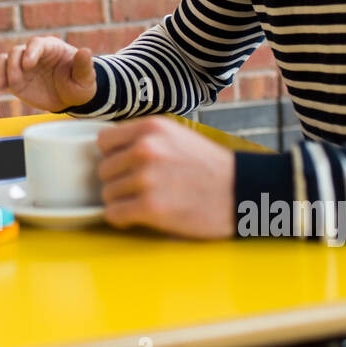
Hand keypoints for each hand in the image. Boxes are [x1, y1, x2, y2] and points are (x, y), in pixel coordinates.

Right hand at [0, 35, 97, 112]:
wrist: (71, 97)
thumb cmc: (80, 83)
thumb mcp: (85, 77)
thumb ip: (83, 65)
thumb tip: (86, 51)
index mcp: (49, 48)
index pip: (36, 44)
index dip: (31, 52)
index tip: (29, 64)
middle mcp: (32, 54)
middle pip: (16, 52)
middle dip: (14, 65)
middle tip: (17, 82)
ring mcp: (21, 67)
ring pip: (3, 61)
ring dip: (0, 72)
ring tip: (3, 86)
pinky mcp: (14, 81)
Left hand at [97, 117, 235, 239]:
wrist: (241, 192)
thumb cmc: (210, 168)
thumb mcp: (177, 136)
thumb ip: (145, 139)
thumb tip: (110, 152)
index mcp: (151, 128)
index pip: (104, 141)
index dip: (112, 156)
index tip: (124, 166)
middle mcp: (145, 149)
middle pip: (103, 169)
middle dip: (118, 181)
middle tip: (139, 189)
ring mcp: (146, 178)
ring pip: (107, 193)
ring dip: (122, 201)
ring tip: (145, 202)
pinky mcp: (150, 207)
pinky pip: (113, 214)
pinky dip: (122, 218)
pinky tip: (138, 216)